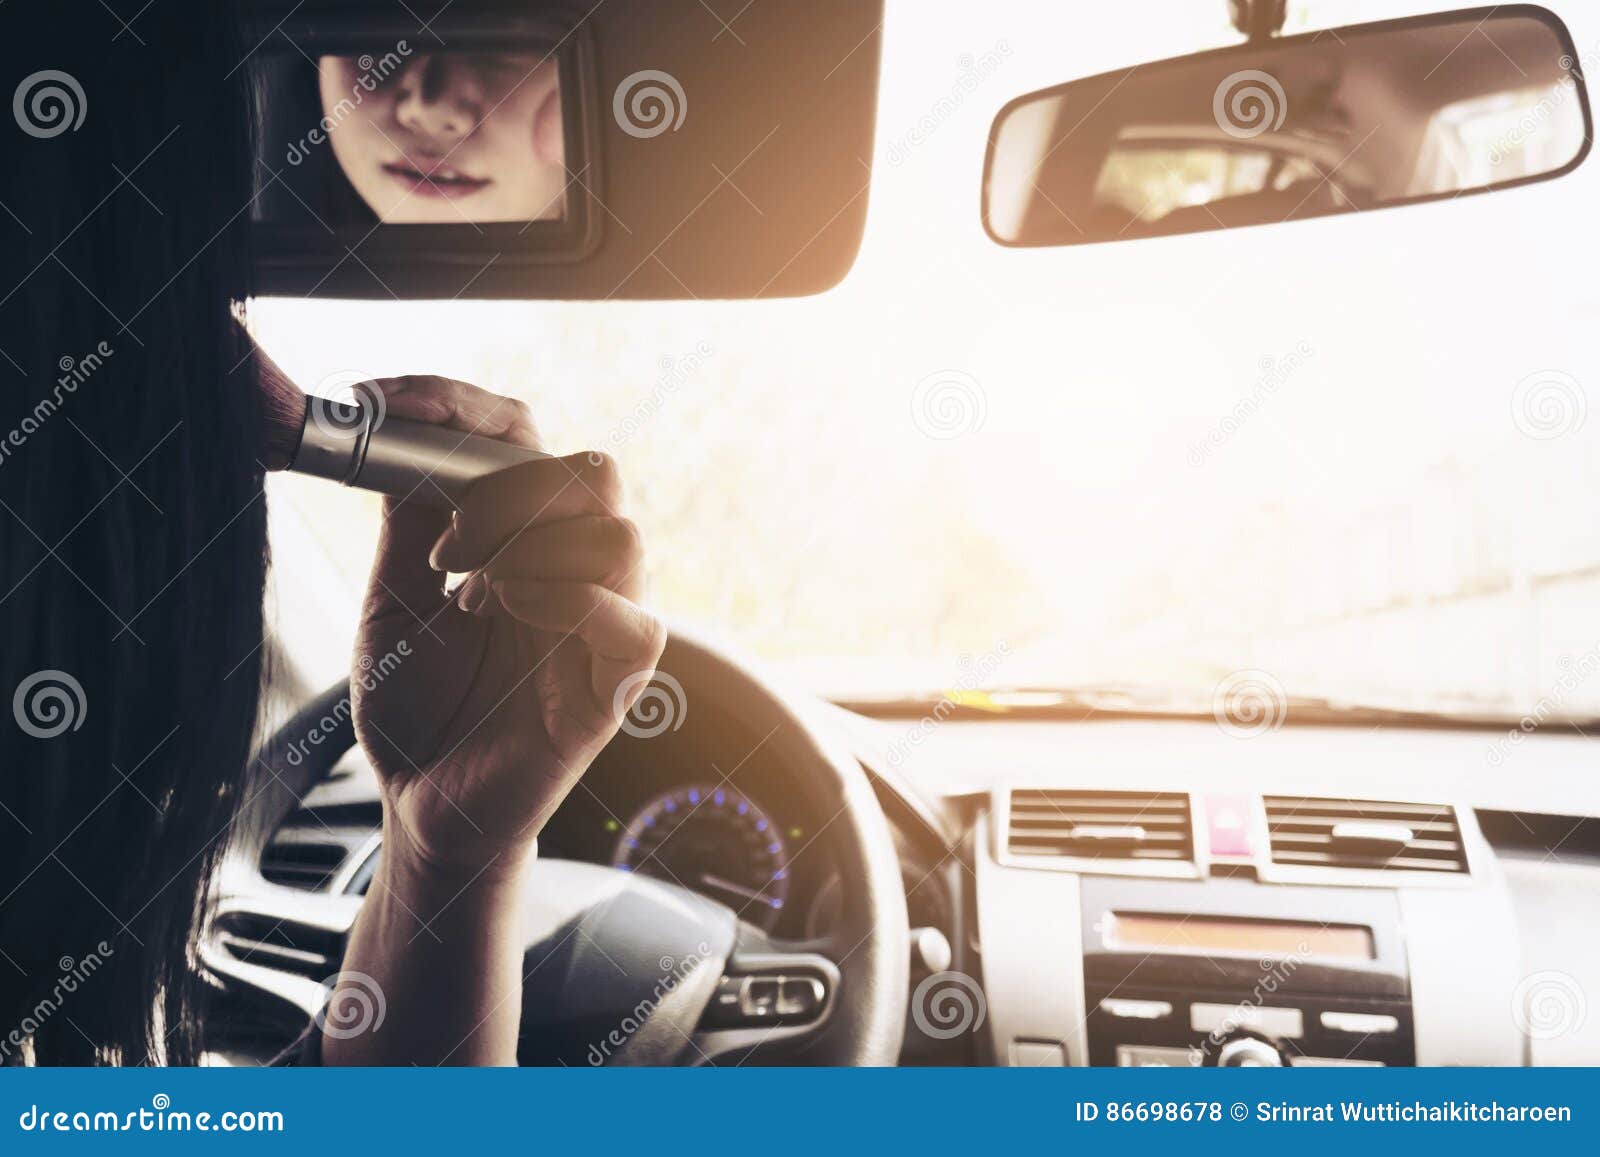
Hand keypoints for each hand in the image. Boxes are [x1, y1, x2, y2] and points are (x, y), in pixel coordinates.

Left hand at [348, 376, 665, 881]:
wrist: (419, 807)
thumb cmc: (417, 709)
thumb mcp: (393, 595)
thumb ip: (411, 517)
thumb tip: (410, 435)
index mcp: (530, 538)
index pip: (528, 438)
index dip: (463, 406)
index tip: (380, 406)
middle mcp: (578, 570)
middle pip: (593, 470)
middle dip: (505, 491)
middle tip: (444, 548)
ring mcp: (603, 624)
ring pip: (620, 533)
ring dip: (533, 550)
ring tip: (472, 594)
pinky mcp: (616, 684)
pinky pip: (631, 620)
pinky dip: (562, 601)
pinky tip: (505, 618)